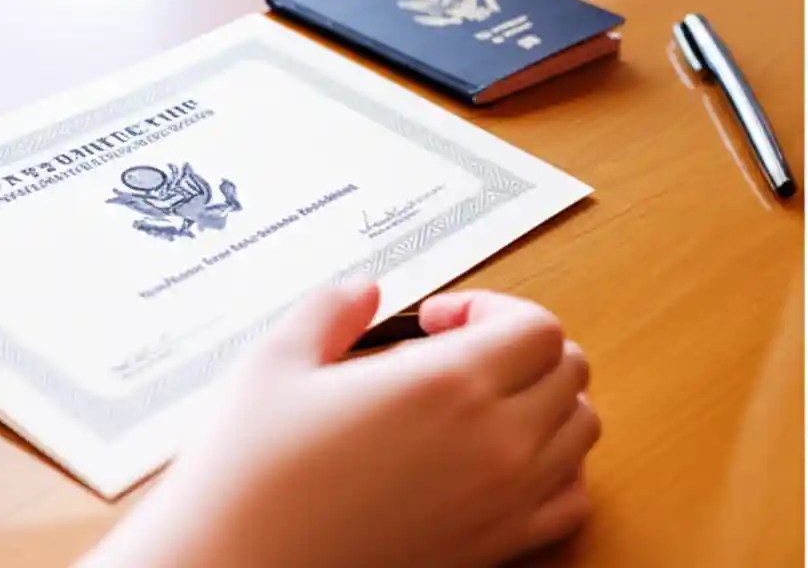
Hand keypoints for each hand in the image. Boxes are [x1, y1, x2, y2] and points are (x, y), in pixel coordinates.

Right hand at [85, 284, 598, 566]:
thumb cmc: (251, 478)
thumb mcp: (274, 365)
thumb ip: (330, 309)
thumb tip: (363, 292)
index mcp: (445, 386)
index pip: (535, 326)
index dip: (491, 307)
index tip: (440, 321)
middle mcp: (493, 444)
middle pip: (569, 370)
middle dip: (520, 347)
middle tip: (459, 352)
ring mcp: (503, 502)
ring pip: (581, 431)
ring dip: (543, 401)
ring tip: (480, 402)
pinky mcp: (496, 549)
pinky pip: (571, 499)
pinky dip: (554, 469)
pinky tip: (498, 461)